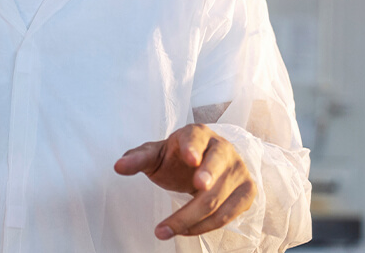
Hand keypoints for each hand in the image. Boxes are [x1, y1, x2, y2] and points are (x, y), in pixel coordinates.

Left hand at [114, 124, 254, 239]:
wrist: (202, 167)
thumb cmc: (176, 159)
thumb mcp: (155, 156)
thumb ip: (137, 159)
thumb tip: (118, 166)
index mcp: (198, 134)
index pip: (196, 138)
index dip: (193, 147)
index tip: (190, 158)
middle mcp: (223, 148)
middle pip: (214, 168)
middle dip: (206, 179)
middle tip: (195, 189)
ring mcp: (238, 170)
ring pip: (219, 198)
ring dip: (191, 219)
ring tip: (163, 231)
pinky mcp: (246, 191)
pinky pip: (228, 214)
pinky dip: (205, 226)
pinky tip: (184, 230)